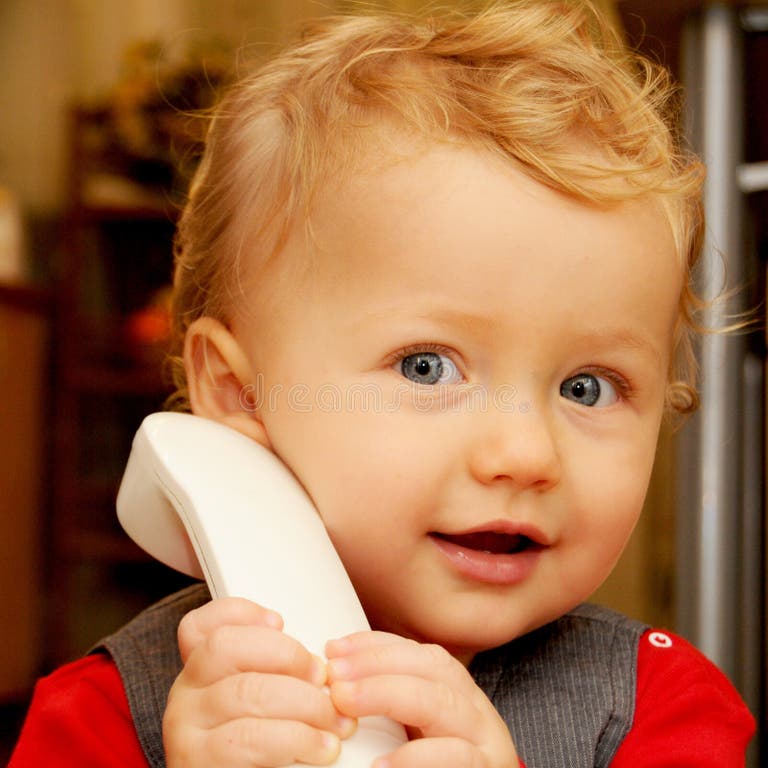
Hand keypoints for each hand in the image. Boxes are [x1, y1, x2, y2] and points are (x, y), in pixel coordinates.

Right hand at [163, 598, 356, 766]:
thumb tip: (317, 663)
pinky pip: (251, 738)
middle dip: (287, 654)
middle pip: (225, 646)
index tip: (280, 621)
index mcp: (199, 674)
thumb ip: (273, 674)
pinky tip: (321, 747)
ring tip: (335, 720)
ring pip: (247, 691)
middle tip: (324, 677)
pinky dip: (297, 738)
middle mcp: (185, 695)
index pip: (198, 626)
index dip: (239, 613)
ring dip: (305, 703)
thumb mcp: (262, 706)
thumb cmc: (261, 756)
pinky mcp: (196, 763)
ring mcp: (184, 730)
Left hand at [326, 632, 519, 767]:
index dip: (376, 645)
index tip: (335, 649)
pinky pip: (455, 757)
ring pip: (443, 703)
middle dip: (378, 663)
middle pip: (433, 667)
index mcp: (457, 692)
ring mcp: (484, 741)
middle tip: (334, 673)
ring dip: (387, 694)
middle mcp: (474, 709)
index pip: (419, 654)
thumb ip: (390, 706)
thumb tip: (334, 683)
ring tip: (345, 700)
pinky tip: (379, 764)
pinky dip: (415, 758)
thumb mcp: (417, 731)